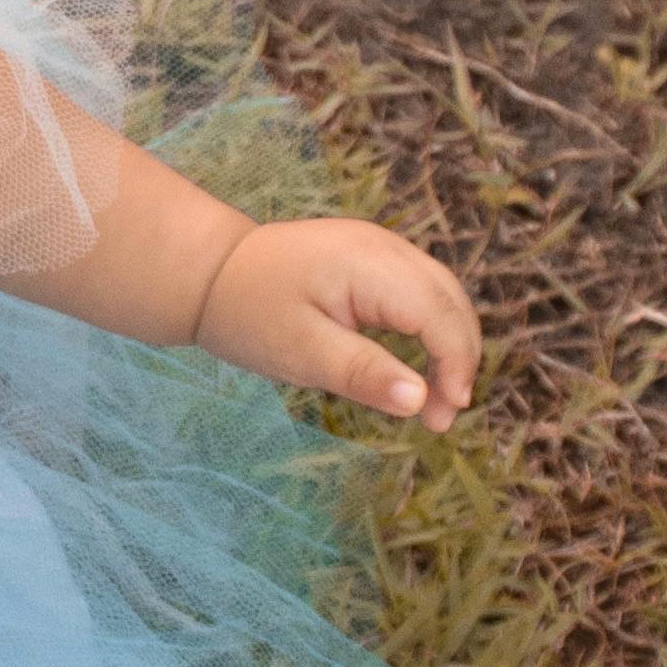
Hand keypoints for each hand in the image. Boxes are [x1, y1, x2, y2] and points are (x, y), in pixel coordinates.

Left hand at [193, 216, 479, 430]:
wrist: (208, 272)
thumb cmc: (248, 313)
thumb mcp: (303, 353)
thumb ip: (363, 374)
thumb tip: (420, 400)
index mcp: (370, 264)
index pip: (439, 312)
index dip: (455, 364)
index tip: (444, 415)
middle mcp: (385, 247)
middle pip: (451, 300)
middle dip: (459, 359)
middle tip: (440, 419)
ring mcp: (380, 248)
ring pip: (441, 296)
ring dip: (448, 347)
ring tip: (432, 404)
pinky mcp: (371, 260)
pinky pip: (419, 294)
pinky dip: (429, 331)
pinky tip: (415, 371)